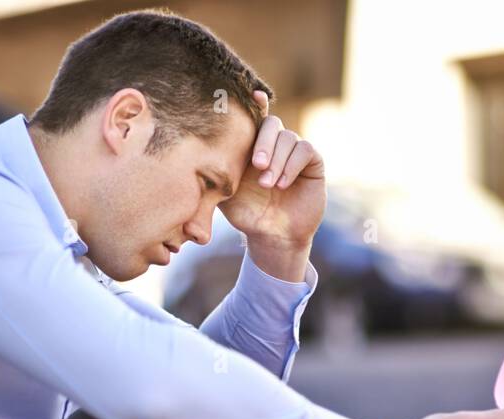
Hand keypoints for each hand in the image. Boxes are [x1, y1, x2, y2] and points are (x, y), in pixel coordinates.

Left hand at [219, 90, 325, 251]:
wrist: (272, 237)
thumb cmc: (246, 214)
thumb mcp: (224, 190)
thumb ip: (214, 169)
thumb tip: (191, 153)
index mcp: (253, 145)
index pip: (255, 117)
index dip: (255, 103)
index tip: (254, 95)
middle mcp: (275, 145)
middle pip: (272, 124)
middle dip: (264, 142)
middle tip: (256, 165)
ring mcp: (295, 152)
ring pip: (289, 138)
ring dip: (277, 160)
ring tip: (268, 184)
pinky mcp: (313, 163)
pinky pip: (305, 149)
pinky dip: (292, 164)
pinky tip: (282, 183)